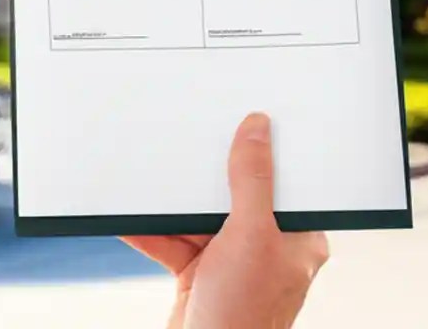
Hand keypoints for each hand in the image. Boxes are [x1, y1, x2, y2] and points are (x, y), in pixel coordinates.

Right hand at [122, 113, 329, 328]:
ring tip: (149, 181)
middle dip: (204, 177)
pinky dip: (150, 233)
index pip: (285, 183)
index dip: (264, 152)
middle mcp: (266, 249)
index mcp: (297, 239)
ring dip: (170, 206)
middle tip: (185, 142)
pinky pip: (171, 243)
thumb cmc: (244, 313)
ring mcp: (230, 263)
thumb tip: (257, 129)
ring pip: (196, 219)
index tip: (242, 118)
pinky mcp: (197, 276)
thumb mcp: (250, 236)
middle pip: (232, 196)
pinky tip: (130, 218)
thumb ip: (251, 181)